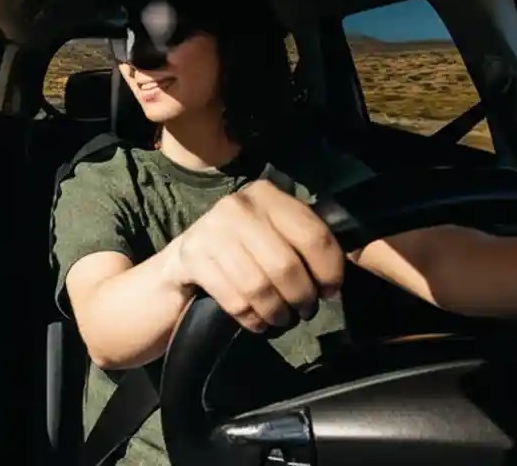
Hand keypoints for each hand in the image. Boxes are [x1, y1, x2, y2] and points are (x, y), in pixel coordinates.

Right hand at [165, 180, 343, 332]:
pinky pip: (235, 300)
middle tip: (304, 310)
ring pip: (260, 286)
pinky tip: (257, 321)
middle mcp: (238, 206)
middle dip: (302, 297)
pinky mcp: (192, 259)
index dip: (329, 270)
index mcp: (266, 195)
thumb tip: (335, 277)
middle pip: (287, 265)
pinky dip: (252, 318)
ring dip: (277, 312)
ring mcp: (211, 231)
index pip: (314, 235)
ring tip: (281, 318)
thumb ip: (302, 243)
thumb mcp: (271, 233)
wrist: (181, 260)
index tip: (330, 291)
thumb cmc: (240, 250)